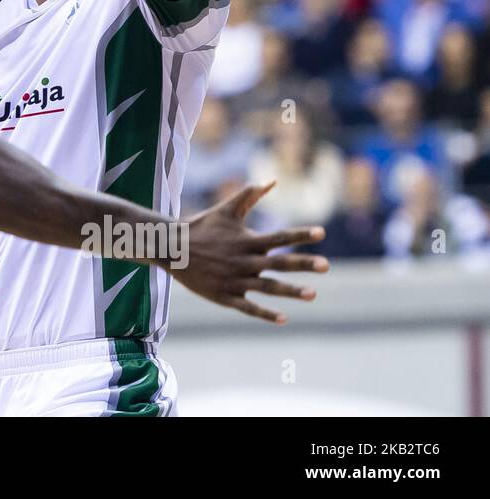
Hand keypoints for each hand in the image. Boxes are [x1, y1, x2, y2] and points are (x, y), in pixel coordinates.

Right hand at [170, 182, 329, 323]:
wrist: (172, 249)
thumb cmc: (202, 227)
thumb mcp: (226, 209)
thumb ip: (250, 195)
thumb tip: (274, 180)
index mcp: (246, 240)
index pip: (279, 237)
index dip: (301, 235)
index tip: (321, 232)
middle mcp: (243, 260)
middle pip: (278, 263)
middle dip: (303, 264)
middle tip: (325, 265)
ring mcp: (235, 280)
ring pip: (268, 288)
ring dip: (291, 291)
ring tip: (313, 294)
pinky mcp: (225, 296)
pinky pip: (249, 307)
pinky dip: (266, 314)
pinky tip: (284, 318)